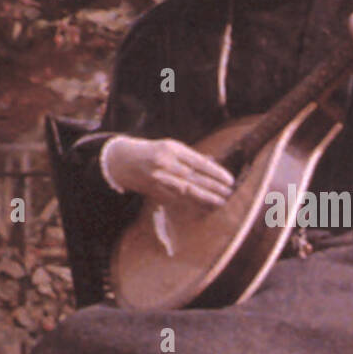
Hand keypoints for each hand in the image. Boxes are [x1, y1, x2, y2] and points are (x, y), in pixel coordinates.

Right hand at [104, 135, 234, 207]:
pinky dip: (191, 202)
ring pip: (185, 191)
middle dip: (213, 187)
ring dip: (204, 197)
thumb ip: (191, 157)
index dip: (215, 172)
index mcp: (171, 149)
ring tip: (220, 201)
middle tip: (229, 193)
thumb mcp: (171, 147)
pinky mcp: (153, 191)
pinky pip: (176, 198)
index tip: (229, 180)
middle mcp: (164, 163)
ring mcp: (158, 178)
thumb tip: (213, 164)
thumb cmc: (153, 152)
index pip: (198, 162)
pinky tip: (204, 205)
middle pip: (193, 178)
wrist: (123, 161)